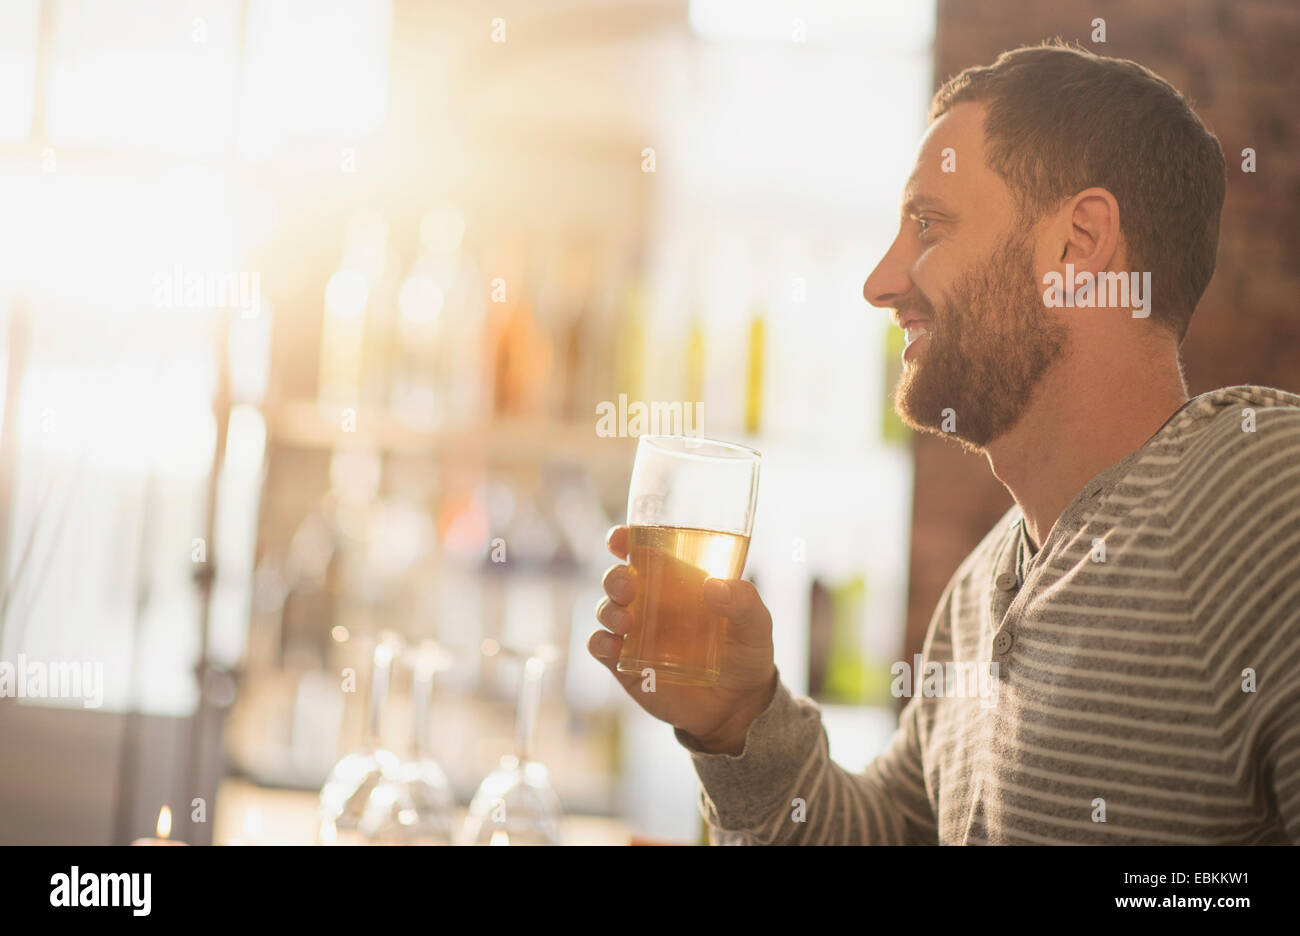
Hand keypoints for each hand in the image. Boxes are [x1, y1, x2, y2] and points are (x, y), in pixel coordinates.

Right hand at [587, 525, 776, 754]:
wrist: (738, 707)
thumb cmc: (746, 655)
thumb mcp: (755, 625)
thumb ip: (743, 602)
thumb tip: (714, 586)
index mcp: (677, 583)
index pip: (644, 553)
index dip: (626, 541)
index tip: (620, 538)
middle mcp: (651, 603)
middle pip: (618, 578)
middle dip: (615, 577)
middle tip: (629, 586)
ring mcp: (636, 634)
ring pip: (605, 610)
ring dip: (608, 610)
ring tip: (626, 622)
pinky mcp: (625, 664)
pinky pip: (600, 647)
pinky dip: (599, 642)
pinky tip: (613, 645)